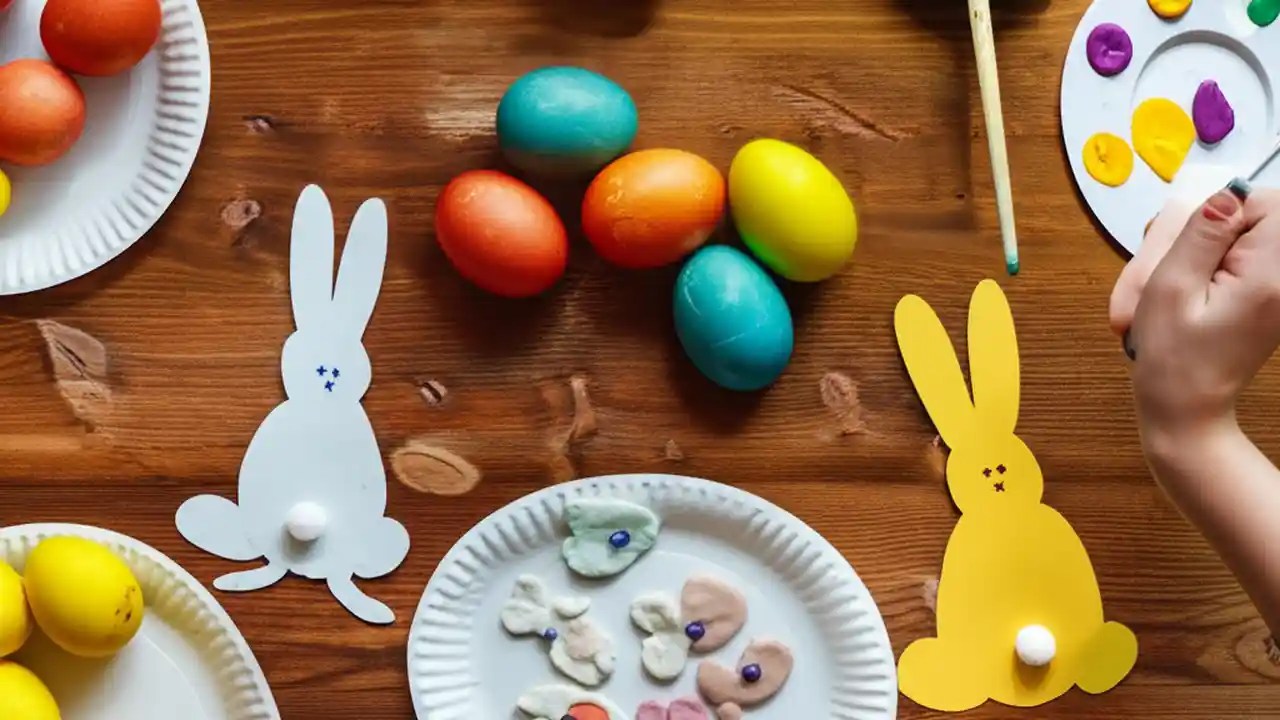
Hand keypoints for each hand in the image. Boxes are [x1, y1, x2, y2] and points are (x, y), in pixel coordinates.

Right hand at [1110, 187, 1279, 447]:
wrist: (1183, 410)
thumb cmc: (1172, 358)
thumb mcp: (1172, 288)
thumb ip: (1200, 234)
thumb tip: (1226, 195)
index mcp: (1270, 272)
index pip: (1265, 203)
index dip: (1220, 213)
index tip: (1185, 248)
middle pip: (1242, 220)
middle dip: (1187, 240)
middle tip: (1148, 281)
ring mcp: (1270, 285)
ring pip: (1224, 239)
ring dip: (1179, 258)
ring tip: (1149, 296)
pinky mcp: (1255, 292)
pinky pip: (1223, 260)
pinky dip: (1190, 271)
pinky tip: (1168, 296)